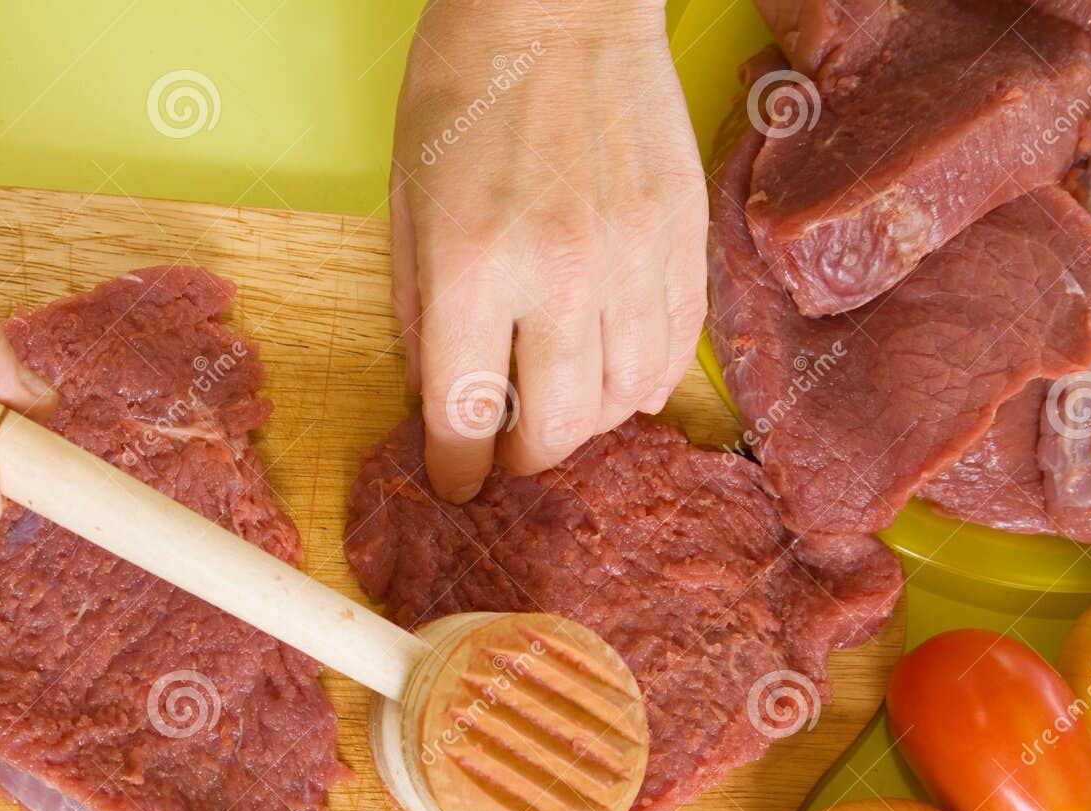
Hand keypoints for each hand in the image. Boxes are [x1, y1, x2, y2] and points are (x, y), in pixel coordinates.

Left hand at [390, 0, 707, 500]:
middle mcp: (559, 273)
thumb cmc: (463, 90)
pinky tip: (614, 371)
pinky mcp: (683, 239)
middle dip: (524, 458)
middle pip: (558, 429)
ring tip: (558, 400)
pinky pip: (674, 349)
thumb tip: (441, 397)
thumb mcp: (407, 201)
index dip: (456, 468)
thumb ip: (419, 310)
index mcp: (473, 265)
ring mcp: (632, 259)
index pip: (467, 415)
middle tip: (506, 447)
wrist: (560, 5)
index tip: (454, 482)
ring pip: (624, 401)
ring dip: (586, 421)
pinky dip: (642, 380)